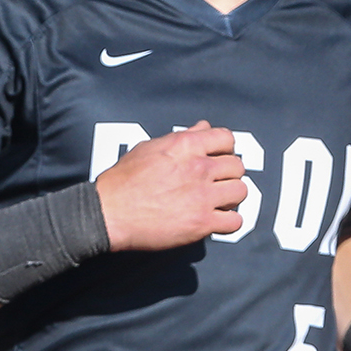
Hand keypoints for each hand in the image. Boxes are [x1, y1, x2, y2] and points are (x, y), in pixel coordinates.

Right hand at [95, 120, 247, 250]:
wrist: (109, 213)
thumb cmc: (123, 181)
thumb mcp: (149, 148)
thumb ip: (181, 137)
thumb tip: (203, 127)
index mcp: (186, 146)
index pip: (227, 138)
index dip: (224, 149)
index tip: (217, 159)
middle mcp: (198, 168)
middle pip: (237, 166)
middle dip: (229, 174)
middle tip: (216, 182)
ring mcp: (202, 196)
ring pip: (241, 191)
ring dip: (231, 196)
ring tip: (218, 201)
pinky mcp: (201, 223)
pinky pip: (235, 221)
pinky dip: (229, 222)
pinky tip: (216, 220)